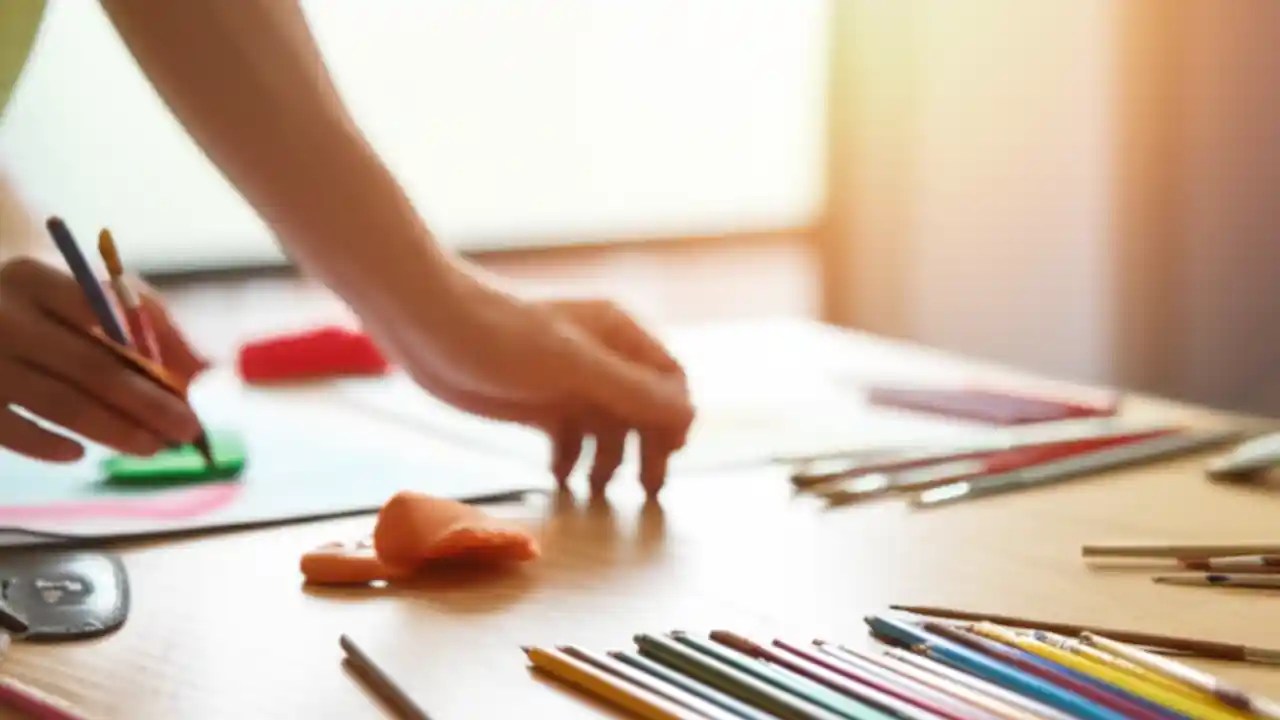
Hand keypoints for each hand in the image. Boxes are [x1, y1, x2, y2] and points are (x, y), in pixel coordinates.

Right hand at [0, 258, 206, 461]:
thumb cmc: (42, 304)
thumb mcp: (84, 294)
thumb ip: (147, 323)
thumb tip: (206, 370)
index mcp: (35, 279)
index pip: (105, 315)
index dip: (154, 351)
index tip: (193, 384)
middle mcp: (4, 314)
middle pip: (92, 366)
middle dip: (148, 404)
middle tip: (188, 431)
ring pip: (60, 403)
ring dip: (115, 430)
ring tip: (155, 446)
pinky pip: (12, 431)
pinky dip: (49, 446)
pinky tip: (81, 453)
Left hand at [368, 263, 693, 495]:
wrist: (427, 325)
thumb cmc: (500, 334)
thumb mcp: (573, 365)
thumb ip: (631, 390)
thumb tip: (689, 417)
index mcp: (619, 335)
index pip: (669, 381)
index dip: (675, 418)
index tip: (669, 456)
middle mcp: (600, 358)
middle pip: (644, 409)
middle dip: (648, 448)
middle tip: (646, 493)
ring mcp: (569, 382)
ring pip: (608, 428)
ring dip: (609, 461)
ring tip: (594, 493)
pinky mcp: (538, 403)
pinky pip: (572, 437)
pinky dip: (573, 460)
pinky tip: (562, 480)